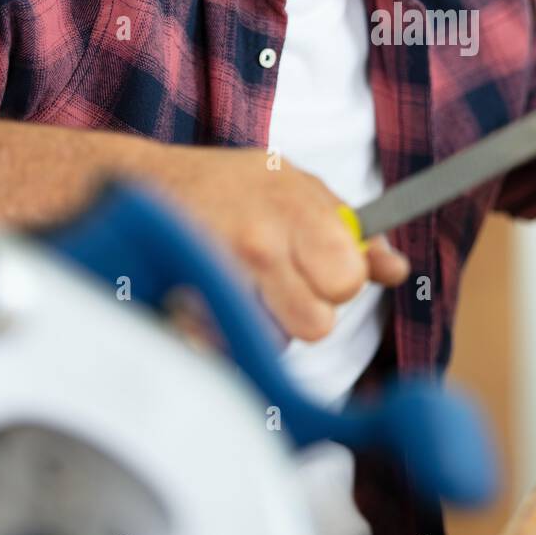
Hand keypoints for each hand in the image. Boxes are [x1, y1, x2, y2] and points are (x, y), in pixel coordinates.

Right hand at [145, 145, 409, 340]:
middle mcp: (261, 240)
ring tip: (239, 286)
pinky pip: (228, 349)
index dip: (339, 283)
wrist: (139, 184)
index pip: (348, 280)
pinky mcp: (184, 305)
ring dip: (262, 326)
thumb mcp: (296, 186)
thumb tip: (396, 269)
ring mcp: (218, 273)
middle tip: (277, 284)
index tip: (318, 269)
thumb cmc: (225, 185)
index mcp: (296, 208)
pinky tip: (210, 301)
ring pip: (275, 343)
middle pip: (318, 325)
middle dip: (305, 311)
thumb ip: (350, 228)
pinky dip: (223, 336)